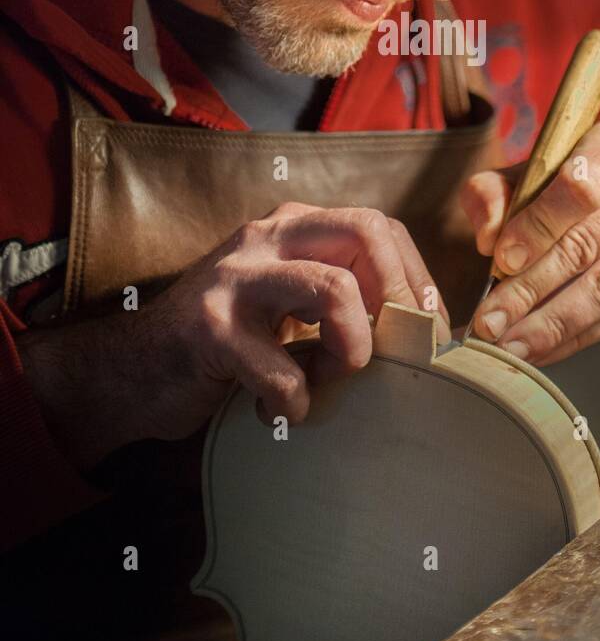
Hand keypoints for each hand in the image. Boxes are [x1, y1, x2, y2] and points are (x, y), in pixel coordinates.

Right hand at [19, 202, 446, 466]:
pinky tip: (279, 414)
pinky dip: (294, 403)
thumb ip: (339, 295)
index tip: (425, 329)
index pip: (379, 227)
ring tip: (334, 378)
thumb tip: (423, 325)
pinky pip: (283, 370)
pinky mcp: (210, 329)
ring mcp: (235, 279)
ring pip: (334, 288)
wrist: (133, 370)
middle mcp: (265, 237)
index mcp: (292, 226)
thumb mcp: (286, 303)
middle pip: (366, 233)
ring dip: (352, 348)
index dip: (415, 278)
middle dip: (398, 297)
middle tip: (394, 349)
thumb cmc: (227, 343)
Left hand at [460, 121, 599, 363]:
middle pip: (588, 244)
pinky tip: (539, 350)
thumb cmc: (581, 182)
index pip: (579, 186)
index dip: (537, 226)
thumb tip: (488, 237)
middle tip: (490, 320)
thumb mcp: (537, 170)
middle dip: (531, 289)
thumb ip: (498, 191)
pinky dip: (575, 338)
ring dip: (553, 324)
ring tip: (509, 345)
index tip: (500, 260)